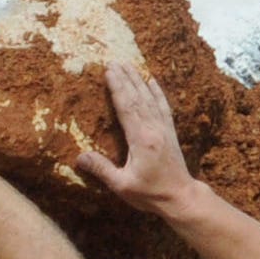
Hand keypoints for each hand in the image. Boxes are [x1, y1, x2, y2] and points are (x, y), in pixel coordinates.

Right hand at [76, 62, 203, 213]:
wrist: (180, 197)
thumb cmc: (150, 193)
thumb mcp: (122, 185)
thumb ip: (102, 169)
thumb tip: (79, 157)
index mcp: (141, 139)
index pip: (126, 107)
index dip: (117, 87)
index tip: (109, 71)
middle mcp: (154, 128)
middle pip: (138, 97)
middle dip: (125, 78)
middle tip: (114, 61)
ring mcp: (164, 128)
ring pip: (150, 98)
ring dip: (139, 80)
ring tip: (130, 64)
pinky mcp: (170, 131)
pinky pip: (163, 105)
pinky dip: (157, 91)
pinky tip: (152, 81)